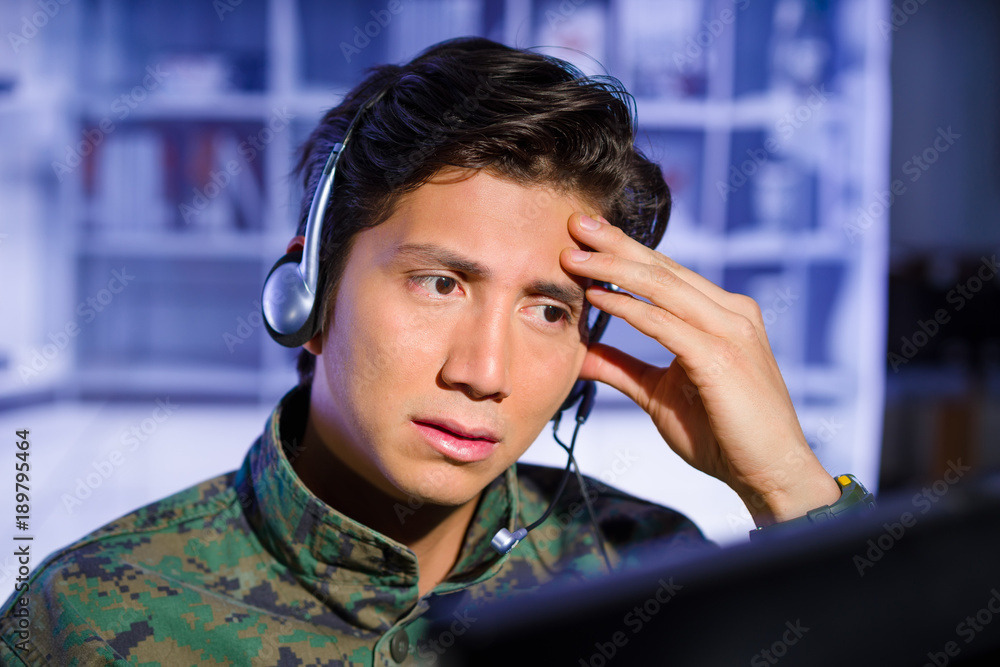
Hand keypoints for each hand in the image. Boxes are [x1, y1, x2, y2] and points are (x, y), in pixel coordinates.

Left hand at [561, 213, 839, 525]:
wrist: (769, 473)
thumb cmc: (722, 435)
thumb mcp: (659, 393)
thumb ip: (622, 368)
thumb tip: (579, 353)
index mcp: (723, 314)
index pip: (666, 273)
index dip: (624, 252)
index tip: (584, 237)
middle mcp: (731, 312)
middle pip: (663, 268)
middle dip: (615, 244)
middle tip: (575, 222)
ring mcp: (730, 331)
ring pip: (663, 287)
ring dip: (614, 268)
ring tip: (574, 256)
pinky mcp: (721, 356)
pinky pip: (665, 324)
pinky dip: (627, 308)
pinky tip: (597, 296)